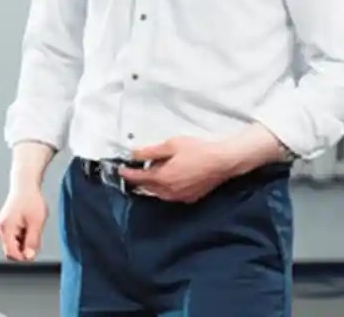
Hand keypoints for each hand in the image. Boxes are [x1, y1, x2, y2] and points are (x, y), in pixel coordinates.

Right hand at [0, 186, 46, 261]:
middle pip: (11, 251)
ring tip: (32, 227)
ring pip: (13, 245)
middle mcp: (0, 229)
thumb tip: (29, 257)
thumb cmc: (31, 200)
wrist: (25, 185)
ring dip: (24, 242)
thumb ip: (32, 242)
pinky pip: (13, 238)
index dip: (23, 258)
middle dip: (24, 249)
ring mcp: (1, 227)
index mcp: (5, 228)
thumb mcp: (36, 223)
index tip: (34, 254)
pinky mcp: (5, 226)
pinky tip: (28, 226)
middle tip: (35, 236)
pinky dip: (22, 236)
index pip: (11, 253)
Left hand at [118, 136, 239, 202]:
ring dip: (152, 185)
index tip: (120, 170)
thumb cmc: (198, 150)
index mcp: (162, 178)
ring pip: (159, 193)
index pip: (139, 178)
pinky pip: (171, 195)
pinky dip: (165, 188)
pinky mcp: (191, 198)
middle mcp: (170, 191)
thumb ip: (149, 152)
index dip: (127, 173)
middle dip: (140, 179)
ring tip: (153, 172)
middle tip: (136, 169)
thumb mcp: (171, 145)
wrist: (223, 161)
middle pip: (147, 188)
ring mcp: (181, 197)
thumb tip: (133, 154)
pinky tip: (169, 179)